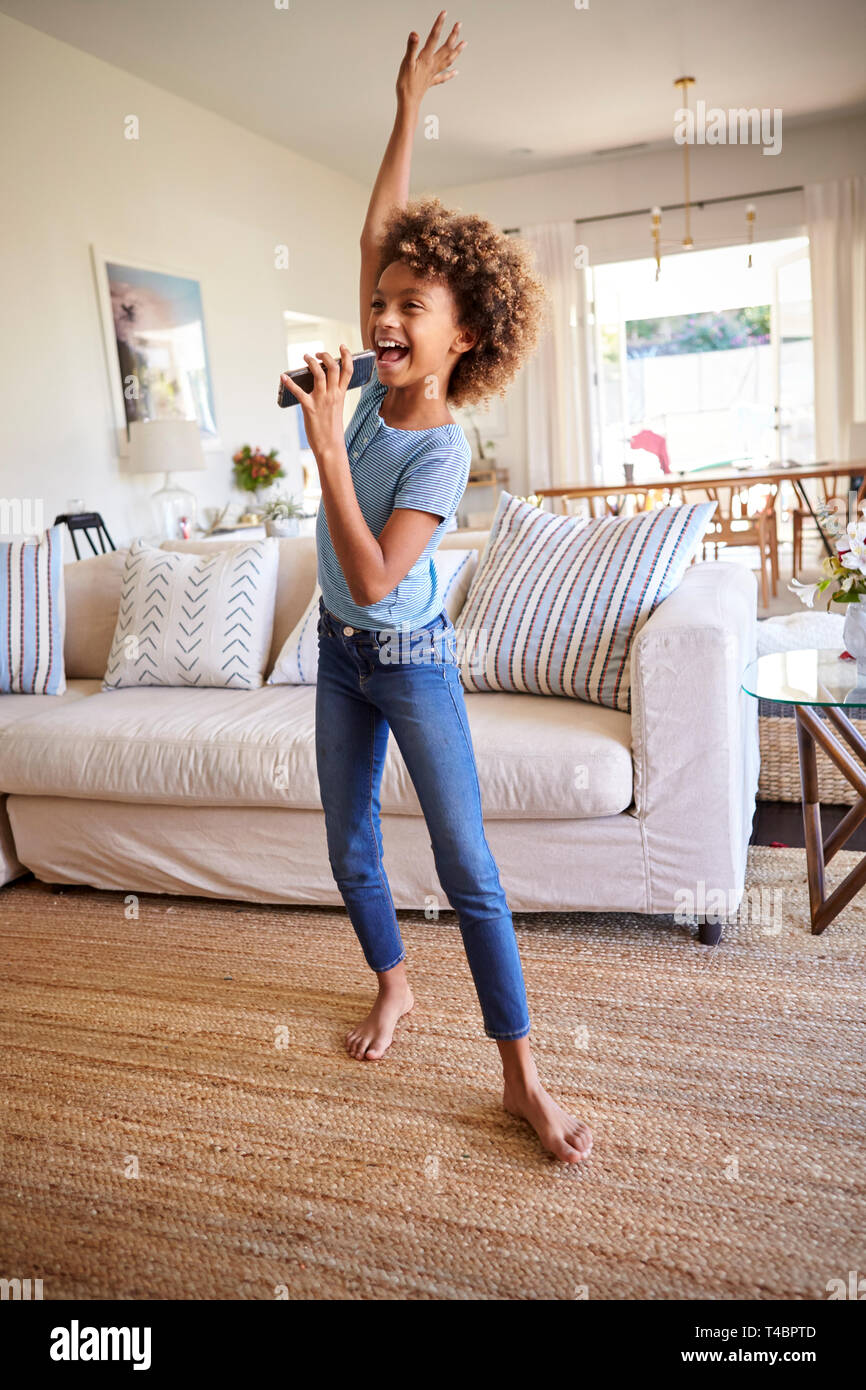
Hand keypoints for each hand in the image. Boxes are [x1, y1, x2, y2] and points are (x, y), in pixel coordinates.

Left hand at [279, 345, 352, 462]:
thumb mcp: (336, 408)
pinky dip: (289, 383)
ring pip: (318, 374)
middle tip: (317, 354)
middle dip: (325, 356)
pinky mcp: (310, 408)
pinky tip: (283, 377)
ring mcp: (322, 401)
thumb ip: (332, 395)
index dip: (347, 356)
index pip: (348, 371)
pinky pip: (298, 392)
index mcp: (341, 395)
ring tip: (305, 357)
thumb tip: (323, 382)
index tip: (342, 347)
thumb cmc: (332, 429)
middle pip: (333, 368)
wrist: (330, 447)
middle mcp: (333, 395)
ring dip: (311, 363)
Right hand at [396, 11, 465, 109]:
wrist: (408, 102)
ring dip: (457, 51)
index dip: (439, 24)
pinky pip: (443, 77)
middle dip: (453, 35)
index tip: (445, 13)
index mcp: (427, 58)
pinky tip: (456, 72)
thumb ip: (411, 47)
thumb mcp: (406, 63)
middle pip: (446, 48)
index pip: (434, 38)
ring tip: (464, 43)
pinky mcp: (430, 82)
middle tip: (459, 24)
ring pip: (448, 61)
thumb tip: (415, 34)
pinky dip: (450, 74)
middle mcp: (433, 65)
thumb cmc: (406, 84)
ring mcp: (433, 74)